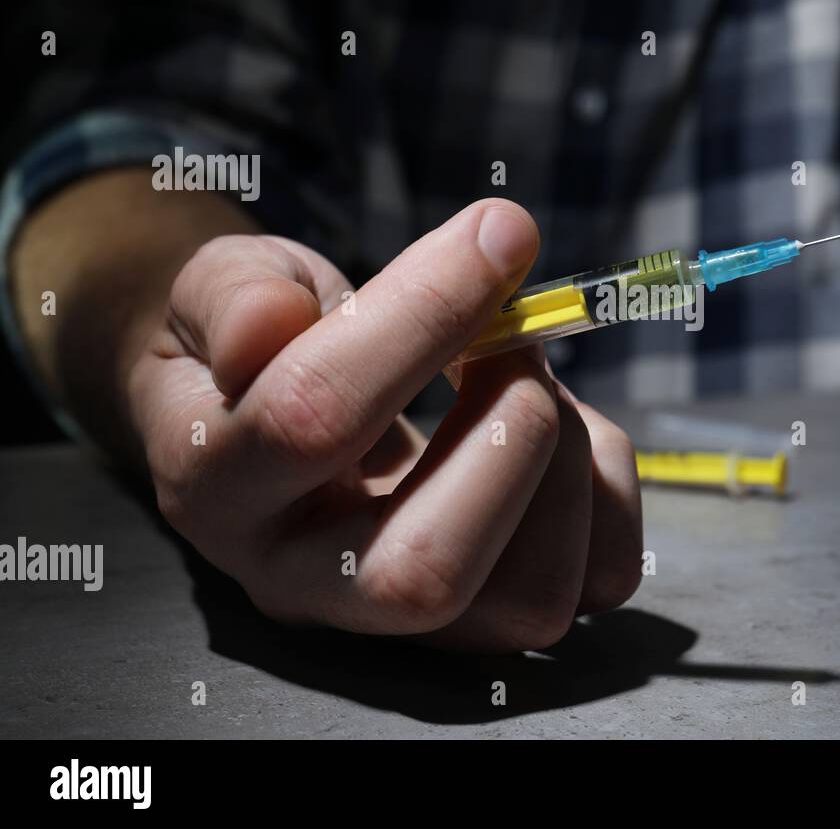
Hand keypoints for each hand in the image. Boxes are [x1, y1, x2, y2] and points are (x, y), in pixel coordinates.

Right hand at [125, 199, 641, 650]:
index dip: (424, 314)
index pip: (316, 418)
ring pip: (530, 598)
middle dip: (511, 432)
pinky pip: (599, 579)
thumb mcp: (226, 288)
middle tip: (516, 337)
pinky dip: (608, 484)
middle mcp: (308, 585)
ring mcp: (410, 617)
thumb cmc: (263, 342)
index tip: (496, 235)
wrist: (280, 414)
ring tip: (531, 375)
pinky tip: (560, 424)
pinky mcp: (498, 615)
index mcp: (218, 489)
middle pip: (427, 575)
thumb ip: (237, 296)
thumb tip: (271, 322)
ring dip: (570, 458)